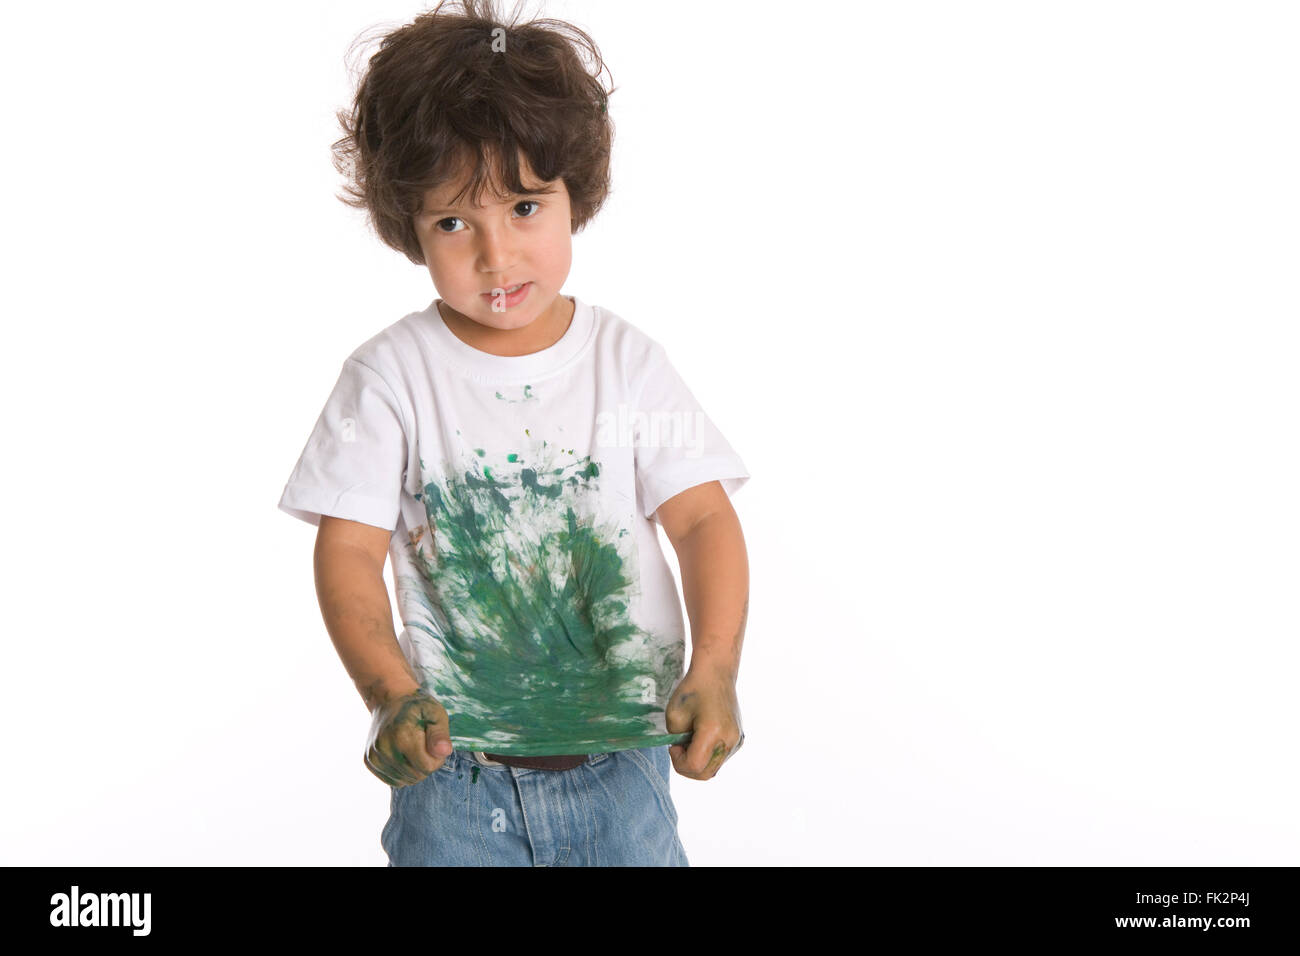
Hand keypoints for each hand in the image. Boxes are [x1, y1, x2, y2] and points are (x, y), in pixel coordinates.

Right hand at [363, 689, 453, 786]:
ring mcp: (374, 756)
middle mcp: (384, 748)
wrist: (389, 698)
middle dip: (426, 764)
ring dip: (413, 769)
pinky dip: (401, 772)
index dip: (437, 758)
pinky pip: (392, 780)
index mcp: (402, 736)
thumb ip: (440, 735)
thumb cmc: (417, 707)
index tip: (436, 745)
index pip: (427, 767)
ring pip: (403, 781)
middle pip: (415, 776)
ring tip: (413, 748)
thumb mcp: (435, 713)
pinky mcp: (369, 761)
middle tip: (425, 745)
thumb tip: (445, 752)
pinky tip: (402, 755)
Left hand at [665, 663, 744, 779]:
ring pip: (714, 768)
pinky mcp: (739, 738)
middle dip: (687, 766)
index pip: (694, 766)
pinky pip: (721, 758)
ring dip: (698, 761)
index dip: (678, 761)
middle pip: (706, 773)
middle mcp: (729, 739)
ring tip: (691, 740)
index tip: (674, 745)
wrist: (716, 672)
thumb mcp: (674, 716)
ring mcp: (737, 740)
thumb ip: (676, 740)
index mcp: (713, 732)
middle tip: (679, 747)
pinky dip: (708, 755)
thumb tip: (684, 754)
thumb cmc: (693, 689)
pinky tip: (701, 737)